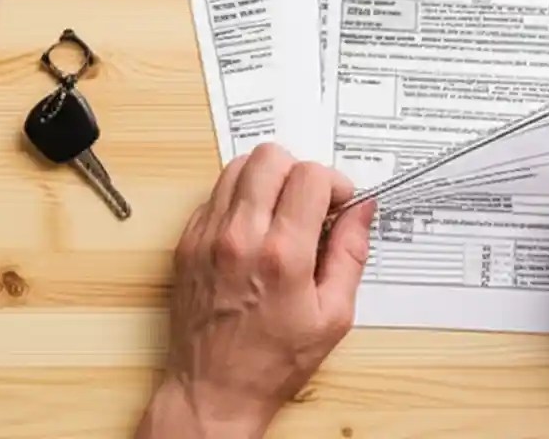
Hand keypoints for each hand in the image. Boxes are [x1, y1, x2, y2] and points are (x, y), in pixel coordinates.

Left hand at [136, 144, 375, 438]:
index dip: (334, 182)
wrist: (214, 391)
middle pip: (271, 157)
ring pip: (238, 166)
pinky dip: (239, 200)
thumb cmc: (273, 362)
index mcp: (282, 256)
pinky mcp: (186, 243)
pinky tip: (253, 230)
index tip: (338, 204)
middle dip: (299, 171)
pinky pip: (215, 195)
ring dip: (267, 179)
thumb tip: (362, 210)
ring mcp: (207, 237)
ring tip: (280, 212)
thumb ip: (351, 254)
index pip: (310, 175)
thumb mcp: (333, 316)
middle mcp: (239, 238)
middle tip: (309, 202)